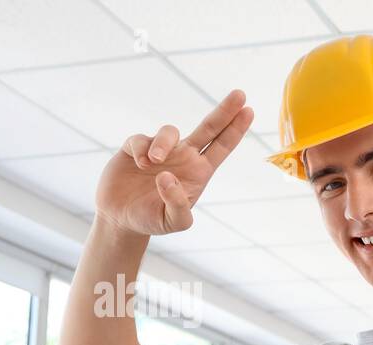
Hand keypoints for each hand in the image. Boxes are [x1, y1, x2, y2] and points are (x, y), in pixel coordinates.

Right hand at [95, 88, 253, 236]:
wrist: (123, 218)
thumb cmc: (153, 219)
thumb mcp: (174, 222)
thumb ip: (178, 205)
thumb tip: (167, 177)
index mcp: (199, 172)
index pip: (222, 146)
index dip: (235, 129)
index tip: (249, 110)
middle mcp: (184, 157)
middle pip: (209, 127)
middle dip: (225, 111)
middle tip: (240, 94)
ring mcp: (162, 150)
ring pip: (170, 131)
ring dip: (163, 143)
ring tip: (154, 163)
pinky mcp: (137, 148)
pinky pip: (142, 139)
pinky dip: (142, 149)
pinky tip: (139, 164)